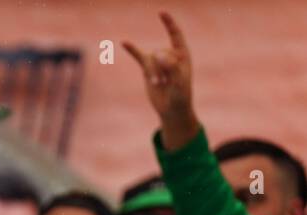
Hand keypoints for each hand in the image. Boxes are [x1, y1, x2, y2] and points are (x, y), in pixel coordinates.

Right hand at [123, 12, 199, 149]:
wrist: (171, 109)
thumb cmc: (180, 96)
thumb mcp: (180, 83)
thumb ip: (171, 67)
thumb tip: (157, 53)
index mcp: (182, 55)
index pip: (175, 35)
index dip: (169, 23)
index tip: (161, 13)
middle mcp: (170, 55)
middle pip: (159, 53)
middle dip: (159, 68)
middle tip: (163, 83)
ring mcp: (158, 61)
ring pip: (149, 59)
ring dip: (152, 73)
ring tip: (156, 84)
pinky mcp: (147, 69)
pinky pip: (138, 56)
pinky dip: (132, 49)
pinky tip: (123, 42)